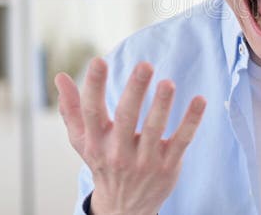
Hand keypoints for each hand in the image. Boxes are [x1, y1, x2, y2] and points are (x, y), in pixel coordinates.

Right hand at [55, 57, 206, 214]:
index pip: (92, 111)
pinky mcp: (168, 165)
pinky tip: (200, 100)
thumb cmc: (103, 163)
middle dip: (135, 90)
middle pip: (126, 117)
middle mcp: (119, 152)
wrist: (124, 208)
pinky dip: (192, 120)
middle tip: (145, 65)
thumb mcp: (83, 141)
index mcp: (97, 142)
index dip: (94, 86)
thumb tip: (60, 77)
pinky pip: (182, 140)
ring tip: (168, 83)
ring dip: (162, 105)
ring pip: (154, 129)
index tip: (98, 61)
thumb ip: (72, 109)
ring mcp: (145, 160)